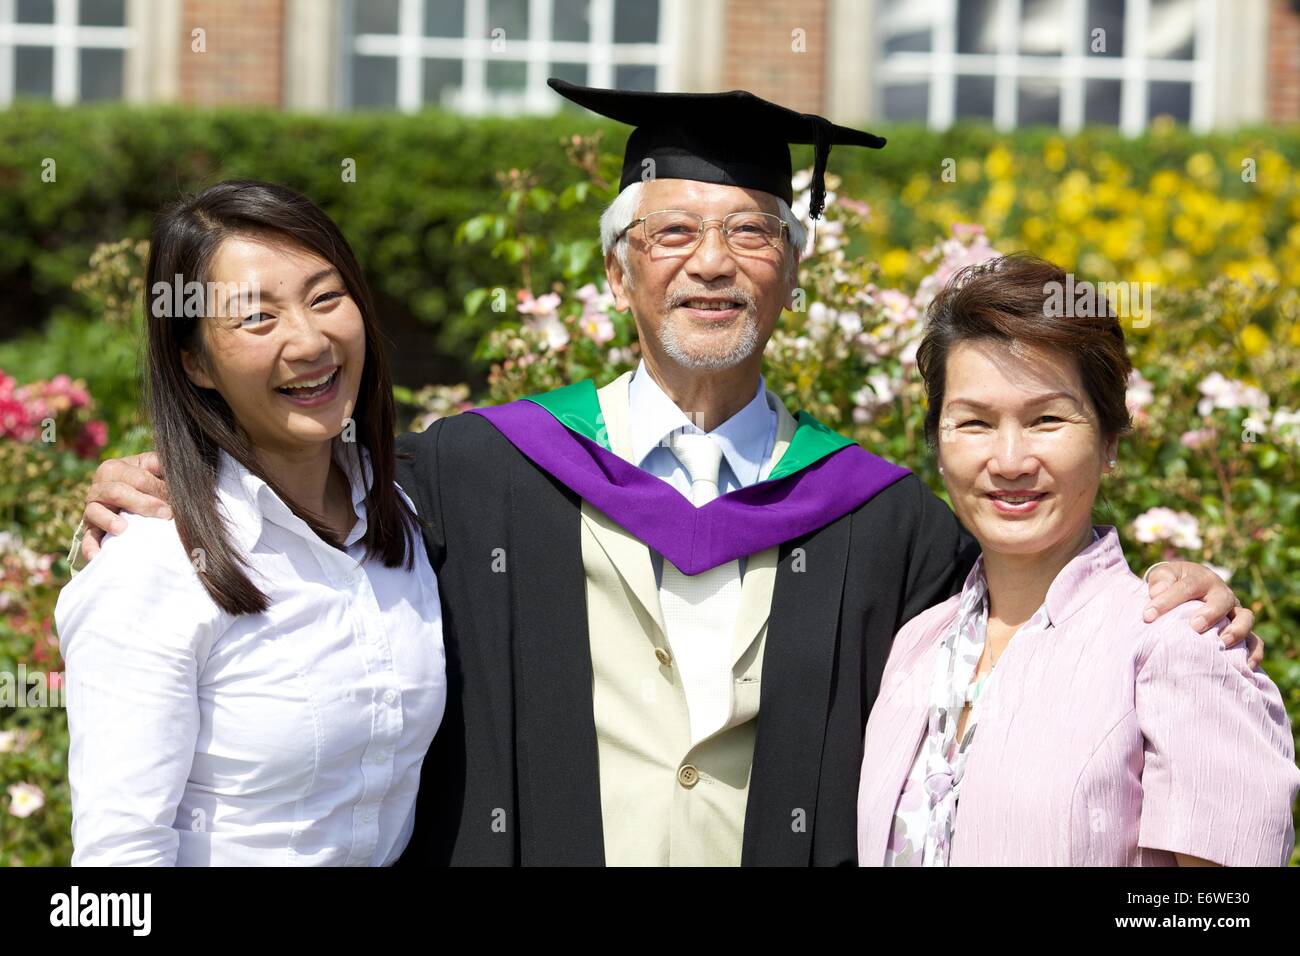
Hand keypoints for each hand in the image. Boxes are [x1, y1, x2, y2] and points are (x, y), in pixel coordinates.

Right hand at [80, 451, 170, 560]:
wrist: (139, 500)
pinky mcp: (91, 529)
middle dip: (142, 503)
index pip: (136, 478)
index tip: (173, 500)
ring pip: (95, 511)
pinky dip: (90, 547)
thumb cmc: (152, 481)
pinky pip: (87, 538)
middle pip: (116, 492)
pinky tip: (96, 556)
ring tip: (123, 529)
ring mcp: (93, 509)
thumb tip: (171, 470)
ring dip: (109, 521)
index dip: (157, 488)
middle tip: (165, 514)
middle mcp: (99, 487)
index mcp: (114, 469)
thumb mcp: (157, 468)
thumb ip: (162, 464)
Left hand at [1142, 561, 1261, 666]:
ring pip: (1246, 618)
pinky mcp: (1242, 630)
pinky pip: (1256, 641)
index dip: (1166, 601)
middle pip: (1223, 600)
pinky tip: (1245, 667)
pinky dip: (1253, 653)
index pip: (1186, 588)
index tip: (1148, 616)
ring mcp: (1234, 612)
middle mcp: (1221, 594)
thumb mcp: (1163, 576)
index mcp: (1200, 579)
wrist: (1188, 587)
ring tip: (1222, 643)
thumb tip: (1157, 593)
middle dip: (1210, 613)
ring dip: (1237, 631)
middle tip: (1194, 626)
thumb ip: (1159, 582)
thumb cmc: (1171, 584)